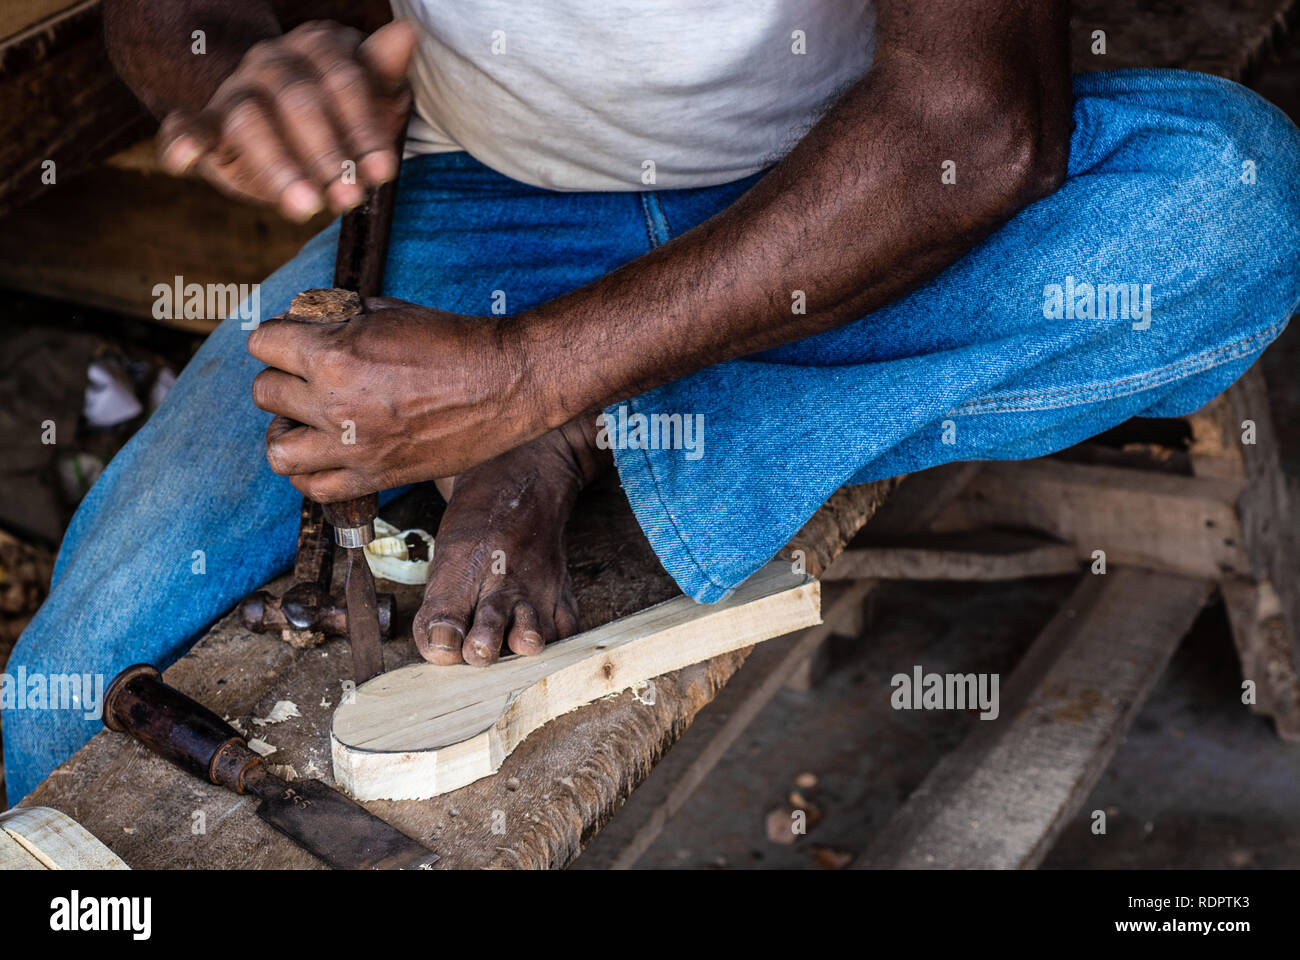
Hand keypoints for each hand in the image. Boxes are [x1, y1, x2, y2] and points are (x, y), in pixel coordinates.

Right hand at [157, 19, 417, 220]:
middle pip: (297, 101)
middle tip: (348, 198)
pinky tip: (182, 162)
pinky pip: (188, 126)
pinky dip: (181, 143)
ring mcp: (237, 91)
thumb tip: (405, 33)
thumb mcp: (372, 92)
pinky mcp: (209, 123)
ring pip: (250, 121)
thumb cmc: (344, 110)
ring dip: (279, 167)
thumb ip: (384, 69)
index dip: (365, 129)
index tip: (384, 172)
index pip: (343, 81)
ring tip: (305, 208)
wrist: (289, 120)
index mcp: (318, 47)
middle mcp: (273, 62)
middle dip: (327, 154)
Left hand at [248, 297, 538, 500]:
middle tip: (312, 378)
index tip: (299, 340)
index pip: (263, 343)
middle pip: (265, 393)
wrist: (503, 383)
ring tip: (308, 422)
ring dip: (286, 431)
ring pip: (277, 450)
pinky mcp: (375, 477)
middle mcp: (335, 405)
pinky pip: (313, 489)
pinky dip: (310, 474)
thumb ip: (335, 316)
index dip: (280, 337)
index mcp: (334, 356)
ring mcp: (353, 448)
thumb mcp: (386, 310)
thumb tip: (303, 320)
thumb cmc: (451, 342)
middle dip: (285, 379)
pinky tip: (327, 454)